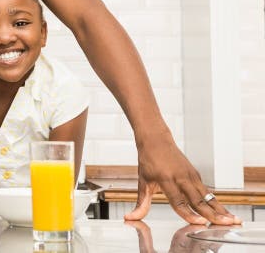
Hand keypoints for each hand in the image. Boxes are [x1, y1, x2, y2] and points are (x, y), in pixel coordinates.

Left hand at [124, 134, 240, 224]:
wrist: (155, 138)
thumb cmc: (148, 159)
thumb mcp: (142, 181)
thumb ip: (141, 202)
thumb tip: (130, 217)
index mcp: (166, 179)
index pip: (178, 201)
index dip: (188, 213)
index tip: (198, 222)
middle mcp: (181, 177)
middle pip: (197, 199)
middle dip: (211, 214)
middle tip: (224, 224)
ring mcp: (190, 175)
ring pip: (207, 196)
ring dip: (220, 209)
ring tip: (232, 221)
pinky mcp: (196, 175)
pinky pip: (208, 192)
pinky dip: (217, 203)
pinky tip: (225, 212)